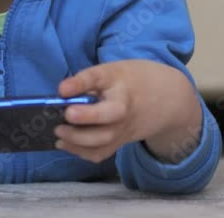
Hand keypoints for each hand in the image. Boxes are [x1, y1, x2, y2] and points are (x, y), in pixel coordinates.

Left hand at [55, 60, 201, 164]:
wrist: (164, 99)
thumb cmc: (129, 81)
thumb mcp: (112, 71)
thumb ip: (89, 82)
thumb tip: (61, 96)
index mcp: (119, 80)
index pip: (99, 78)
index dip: (80, 83)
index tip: (63, 89)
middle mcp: (124, 105)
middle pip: (110, 114)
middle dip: (85, 118)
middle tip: (65, 116)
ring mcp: (123, 127)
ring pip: (104, 140)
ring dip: (78, 140)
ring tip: (59, 133)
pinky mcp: (120, 142)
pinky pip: (101, 153)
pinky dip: (82, 152)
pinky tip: (66, 144)